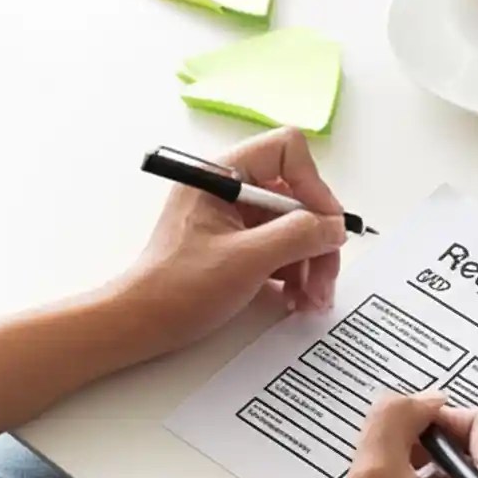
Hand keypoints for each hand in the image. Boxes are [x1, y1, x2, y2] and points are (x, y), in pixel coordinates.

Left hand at [116, 128, 347, 359]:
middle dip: (317, 240)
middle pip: (298, 198)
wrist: (142, 324)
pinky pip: (283, 250)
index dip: (313, 185)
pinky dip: (297, 275)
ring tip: (312, 300)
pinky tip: (297, 300)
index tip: (325, 225)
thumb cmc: (178, 288)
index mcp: (222, 176)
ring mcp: (236, 220)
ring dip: (312, 264)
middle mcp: (232, 191)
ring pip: (296, 229)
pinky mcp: (240, 247)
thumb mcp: (246, 260)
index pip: (286, 152)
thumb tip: (335, 227)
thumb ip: (298, 236)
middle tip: (325, 278)